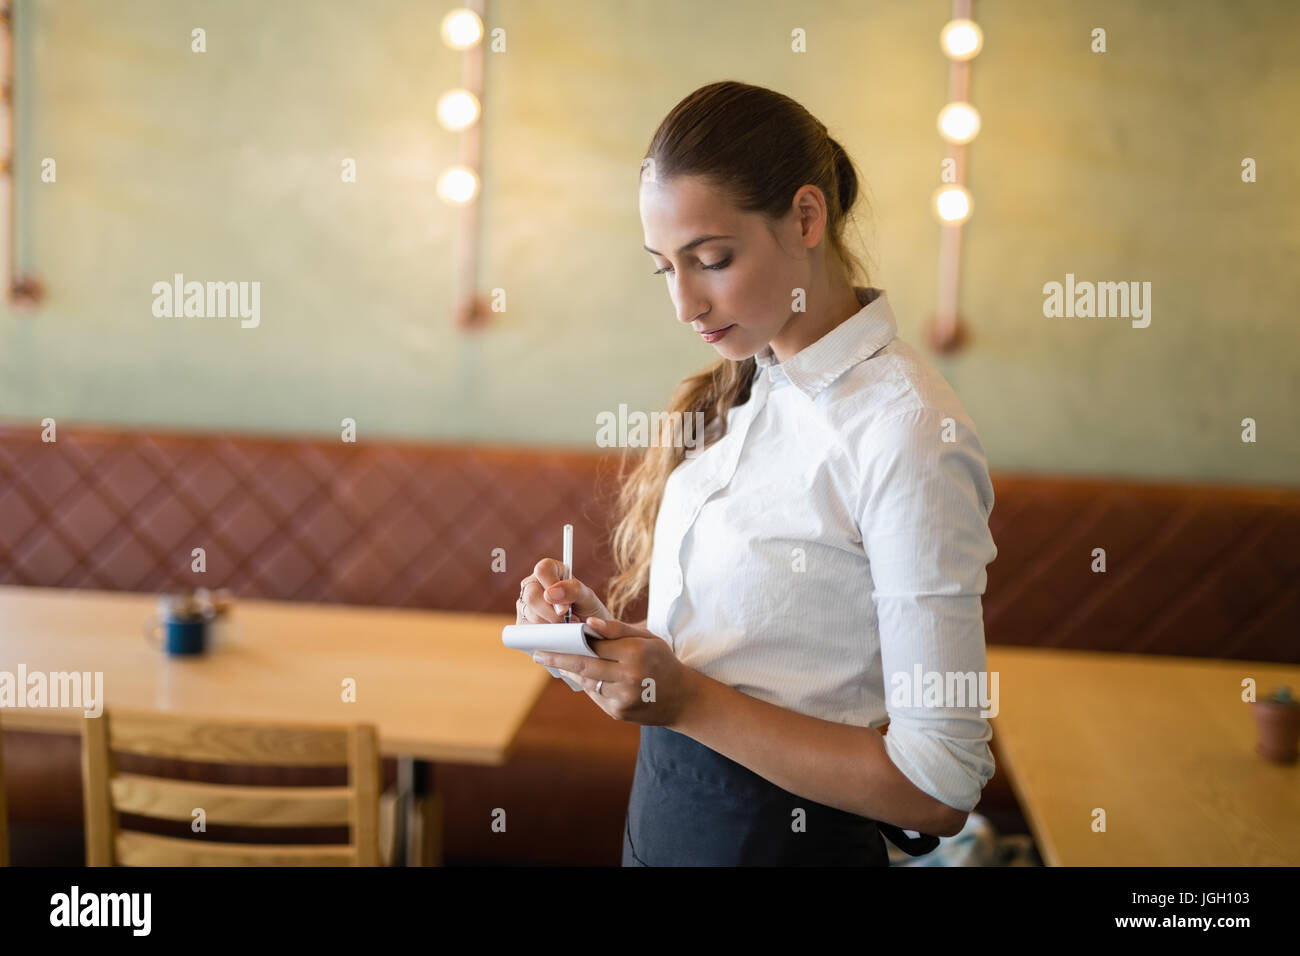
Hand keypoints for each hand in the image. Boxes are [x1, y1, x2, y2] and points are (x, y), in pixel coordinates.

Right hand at [517, 558, 611, 624]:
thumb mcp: (587, 597)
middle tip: (568, 619)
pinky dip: (545, 634)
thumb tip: (550, 594)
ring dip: (551, 624)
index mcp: (551, 571)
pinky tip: (556, 632)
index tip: (565, 606)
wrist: (588, 633)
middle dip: (552, 612)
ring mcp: (525, 603)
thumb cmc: (587, 609)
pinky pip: (528, 630)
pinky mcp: (522, 622)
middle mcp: (534, 584)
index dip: (552, 586)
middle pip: (532, 594)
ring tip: (566, 625)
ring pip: (530, 614)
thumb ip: (572, 590)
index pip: (543, 569)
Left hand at [532, 616, 696, 726]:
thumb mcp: (647, 638)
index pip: (595, 644)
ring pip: (587, 681)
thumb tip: (588, 623)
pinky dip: (586, 683)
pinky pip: (595, 694)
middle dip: (558, 659)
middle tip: (538, 654)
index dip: (571, 640)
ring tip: (557, 661)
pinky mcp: (617, 712)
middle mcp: (628, 677)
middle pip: (584, 665)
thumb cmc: (662, 661)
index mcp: (635, 653)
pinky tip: (580, 675)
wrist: (682, 699)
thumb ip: (617, 629)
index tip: (552, 637)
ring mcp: (622, 698)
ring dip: (570, 671)